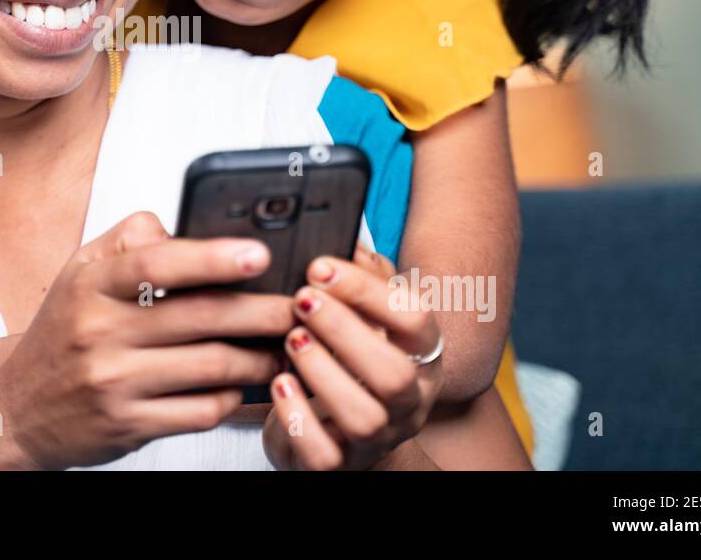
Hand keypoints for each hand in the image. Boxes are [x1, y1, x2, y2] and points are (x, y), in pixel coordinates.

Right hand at [0, 212, 293, 469]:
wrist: (16, 411)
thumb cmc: (60, 335)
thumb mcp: (77, 273)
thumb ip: (127, 240)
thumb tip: (179, 225)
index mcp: (92, 287)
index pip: (158, 262)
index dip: (213, 256)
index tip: (259, 254)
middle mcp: (100, 333)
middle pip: (201, 316)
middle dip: (262, 310)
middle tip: (297, 304)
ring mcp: (115, 383)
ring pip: (210, 366)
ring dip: (259, 355)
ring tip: (283, 344)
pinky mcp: (129, 425)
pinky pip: (199, 410)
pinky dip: (232, 396)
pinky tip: (243, 383)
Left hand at [262, 249, 442, 470]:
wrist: (348, 434)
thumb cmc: (354, 362)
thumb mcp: (368, 316)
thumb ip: (363, 278)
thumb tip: (347, 236)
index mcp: (422, 354)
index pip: (415, 318)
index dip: (367, 289)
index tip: (319, 266)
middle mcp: (409, 400)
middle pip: (394, 373)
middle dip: (344, 331)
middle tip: (301, 299)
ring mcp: (377, 437)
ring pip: (363, 416)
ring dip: (322, 371)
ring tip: (291, 338)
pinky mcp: (339, 464)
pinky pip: (323, 453)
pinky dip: (297, 418)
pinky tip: (278, 384)